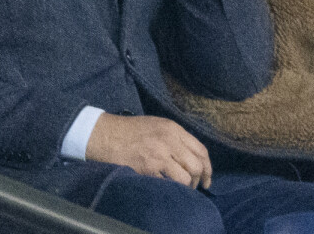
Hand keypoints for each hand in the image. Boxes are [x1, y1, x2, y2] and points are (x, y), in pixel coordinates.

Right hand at [85, 113, 211, 188]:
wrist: (105, 135)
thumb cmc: (130, 131)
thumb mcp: (158, 125)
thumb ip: (176, 138)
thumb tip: (191, 157)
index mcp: (173, 129)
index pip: (201, 150)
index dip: (208, 167)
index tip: (207, 179)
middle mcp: (169, 141)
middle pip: (197, 165)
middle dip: (199, 180)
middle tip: (194, 186)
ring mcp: (159, 155)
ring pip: (186, 178)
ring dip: (186, 187)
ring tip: (180, 189)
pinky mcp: (147, 169)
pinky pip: (168, 184)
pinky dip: (170, 189)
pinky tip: (167, 189)